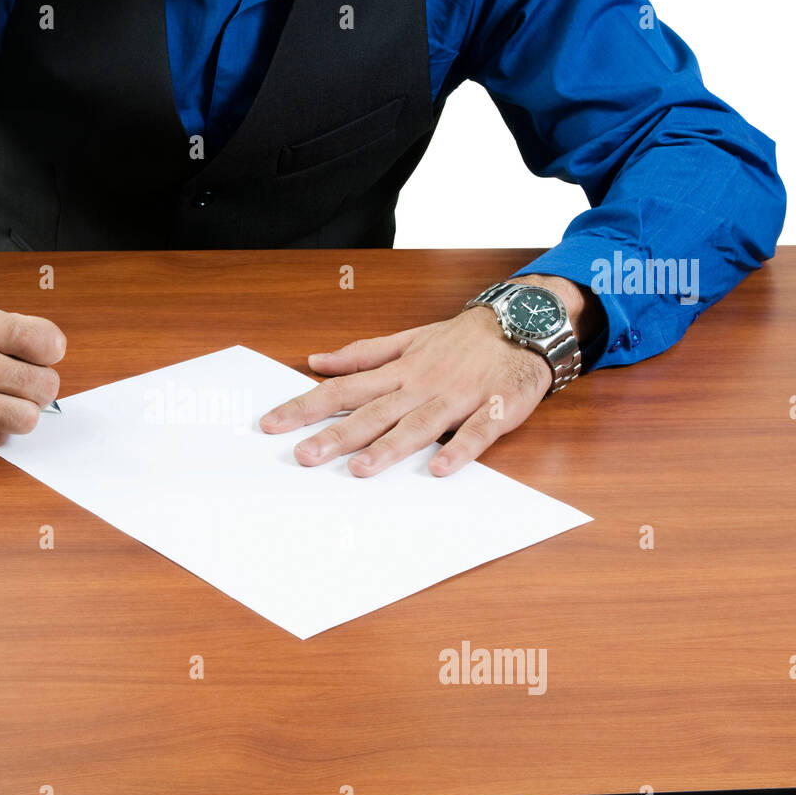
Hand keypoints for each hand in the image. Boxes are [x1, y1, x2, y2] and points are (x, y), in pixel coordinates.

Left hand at [259, 276, 588, 476]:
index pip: (342, 389)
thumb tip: (316, 361)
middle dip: (336, 435)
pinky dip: (460, 449)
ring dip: (389, 447)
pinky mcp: (495, 408)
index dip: (305, 407)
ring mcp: (458, 398)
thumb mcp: (407, 340)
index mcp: (398, 371)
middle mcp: (421, 385)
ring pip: (418, 424)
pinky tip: (440, 469)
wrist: (524, 324)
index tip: (271, 424)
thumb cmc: (460, 340)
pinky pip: (477, 432)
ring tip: (359, 469)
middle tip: (303, 456)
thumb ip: (362, 354)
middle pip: (373, 412)